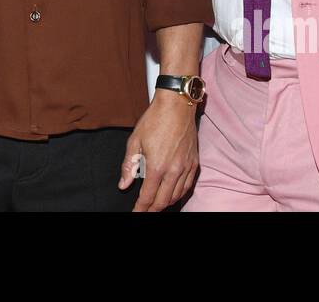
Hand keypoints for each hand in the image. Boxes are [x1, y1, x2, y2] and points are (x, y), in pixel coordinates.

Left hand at [120, 91, 197, 210]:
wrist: (177, 105)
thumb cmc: (155, 119)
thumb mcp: (135, 140)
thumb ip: (129, 165)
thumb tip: (124, 184)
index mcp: (157, 166)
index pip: (148, 197)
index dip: (141, 208)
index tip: (136, 213)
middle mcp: (174, 171)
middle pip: (164, 201)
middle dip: (153, 209)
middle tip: (144, 211)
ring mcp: (186, 167)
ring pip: (177, 196)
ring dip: (166, 203)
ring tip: (156, 204)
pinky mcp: (194, 163)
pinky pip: (188, 186)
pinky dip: (179, 194)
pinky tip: (173, 193)